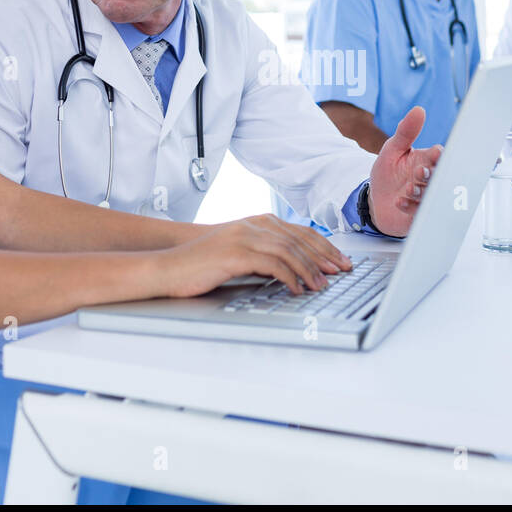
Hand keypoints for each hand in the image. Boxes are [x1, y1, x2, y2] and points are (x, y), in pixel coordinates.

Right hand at [158, 215, 351, 298]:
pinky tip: (297, 289)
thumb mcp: (239, 252)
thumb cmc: (203, 263)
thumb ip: (264, 253)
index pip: (300, 232)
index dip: (324, 247)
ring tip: (321, 285)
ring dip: (310, 269)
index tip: (340, 261)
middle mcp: (254, 225)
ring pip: (289, 250)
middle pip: (300, 239)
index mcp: (258, 222)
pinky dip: (289, 277)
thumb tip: (295, 268)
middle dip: (324, 257)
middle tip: (341, 272)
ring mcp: (245, 236)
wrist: (170, 265)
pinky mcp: (236, 253)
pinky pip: (272, 264)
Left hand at [367, 106, 442, 237]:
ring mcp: (425, 198)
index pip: (439, 156)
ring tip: (409, 187)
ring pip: (430, 195)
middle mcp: (429, 180)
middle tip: (420, 172)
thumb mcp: (392, 149)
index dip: (439, 156)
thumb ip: (405, 132)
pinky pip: (419, 211)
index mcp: (427, 161)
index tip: (436, 154)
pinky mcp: (418, 214)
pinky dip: (410, 206)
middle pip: (438, 176)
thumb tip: (418, 110)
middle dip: (430, 174)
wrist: (376, 201)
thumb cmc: (388, 173)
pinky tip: (400, 201)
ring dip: (420, 191)